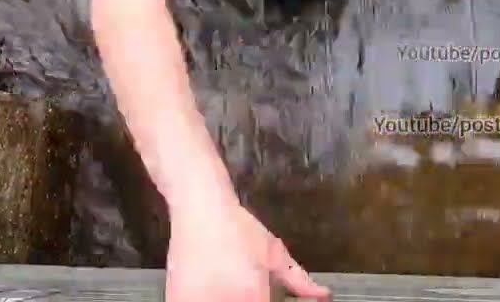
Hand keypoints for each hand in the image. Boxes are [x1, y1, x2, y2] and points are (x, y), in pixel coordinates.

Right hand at [165, 199, 330, 301]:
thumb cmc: (238, 227)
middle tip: (247, 289)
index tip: (265, 297)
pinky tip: (212, 289)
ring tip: (229, 286)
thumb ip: (298, 280)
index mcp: (252, 297)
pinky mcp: (176, 301)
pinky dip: (207, 299)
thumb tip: (323, 296)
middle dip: (249, 301)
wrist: (198, 207)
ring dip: (229, 300)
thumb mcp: (273, 251)